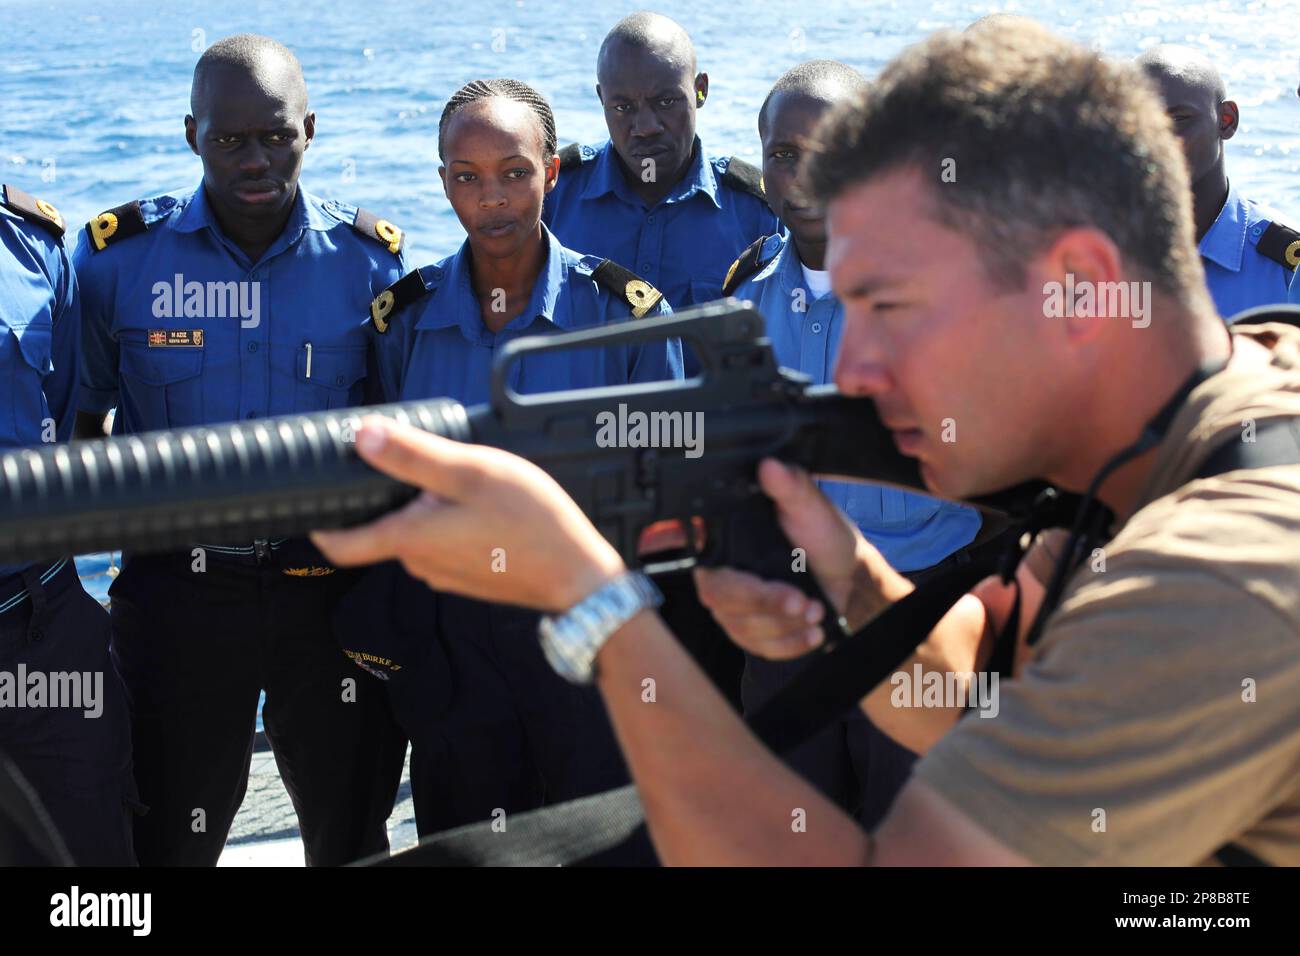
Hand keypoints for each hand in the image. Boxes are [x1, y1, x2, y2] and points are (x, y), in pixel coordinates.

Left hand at [311, 416, 625, 612]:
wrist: (580, 576)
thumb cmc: (531, 522)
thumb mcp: (472, 472)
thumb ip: (414, 456)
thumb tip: (361, 437)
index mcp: (409, 538)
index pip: (339, 543)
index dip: (319, 521)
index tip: (312, 497)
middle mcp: (419, 564)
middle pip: (384, 528)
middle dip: (394, 497)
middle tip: (425, 464)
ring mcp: (445, 576)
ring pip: (418, 536)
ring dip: (429, 511)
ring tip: (467, 486)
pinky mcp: (470, 580)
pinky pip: (445, 547)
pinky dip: (453, 527)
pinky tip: (487, 513)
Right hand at [694, 459, 908, 659]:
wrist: (849, 581)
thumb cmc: (826, 540)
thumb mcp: (812, 508)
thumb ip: (790, 488)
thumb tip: (771, 466)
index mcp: (727, 536)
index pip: (697, 547)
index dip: (682, 549)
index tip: (723, 564)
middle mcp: (722, 570)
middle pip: (718, 594)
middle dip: (764, 602)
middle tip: (800, 599)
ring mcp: (732, 604)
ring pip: (738, 625)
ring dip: (782, 624)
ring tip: (815, 610)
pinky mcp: (748, 631)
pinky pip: (756, 647)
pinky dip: (788, 643)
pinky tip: (810, 632)